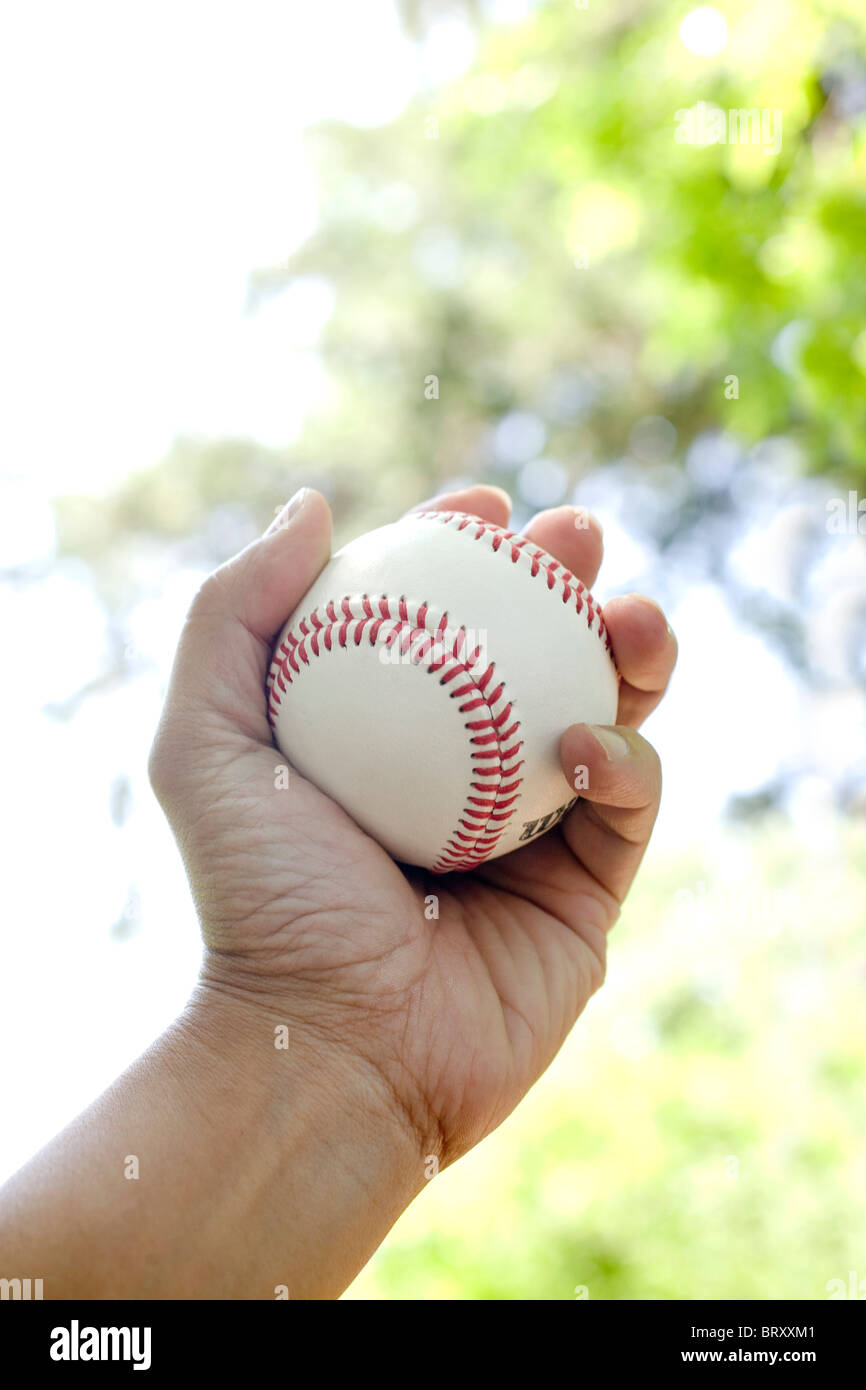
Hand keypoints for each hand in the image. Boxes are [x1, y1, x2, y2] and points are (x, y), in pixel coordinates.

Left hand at [149, 484, 676, 1168]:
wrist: (329, 1052)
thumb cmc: (262, 901)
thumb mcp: (206, 743)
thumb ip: (233, 615)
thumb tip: (313, 507)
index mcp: (384, 734)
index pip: (438, 617)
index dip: (467, 547)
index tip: (483, 504)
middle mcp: (463, 773)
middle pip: (535, 651)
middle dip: (568, 579)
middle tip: (578, 537)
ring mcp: (532, 829)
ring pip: (606, 711)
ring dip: (632, 649)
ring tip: (630, 615)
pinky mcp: (589, 889)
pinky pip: (628, 800)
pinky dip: (623, 760)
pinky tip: (586, 746)